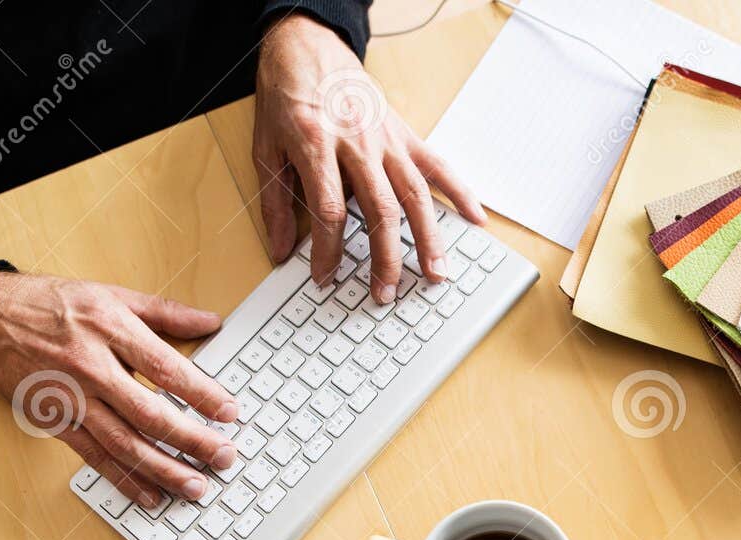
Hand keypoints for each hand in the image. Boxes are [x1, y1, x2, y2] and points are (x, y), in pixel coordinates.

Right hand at [0, 270, 234, 507]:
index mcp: (109, 329)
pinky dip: (124, 480)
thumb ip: (163, 312)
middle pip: (150, 413)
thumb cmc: (51, 304)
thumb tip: (211, 321)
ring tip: (195, 487)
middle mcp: (90, 368)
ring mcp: (71, 400)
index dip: (202, 393)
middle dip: (192, 440)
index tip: (230, 412)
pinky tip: (151, 495)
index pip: (166, 368)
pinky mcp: (55, 423)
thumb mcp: (110, 294)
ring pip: (124, 443)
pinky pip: (94, 458)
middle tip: (224, 457)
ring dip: (163, 470)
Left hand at [253, 12, 485, 304]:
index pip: (330, 211)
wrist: (307, 45)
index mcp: (317, 144)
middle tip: (386, 293)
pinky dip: (459, 192)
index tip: (326, 277)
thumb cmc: (285, 96)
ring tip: (436, 272)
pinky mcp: (403, 132)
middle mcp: (357, 142)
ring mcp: (386, 137)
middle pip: (380, 209)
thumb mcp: (265, 147)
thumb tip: (281, 251)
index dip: (328, 251)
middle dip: (386, 257)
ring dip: (428, 237)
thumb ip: (275, 203)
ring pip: (414, 193)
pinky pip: (436, 165)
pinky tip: (475, 219)